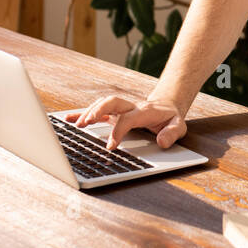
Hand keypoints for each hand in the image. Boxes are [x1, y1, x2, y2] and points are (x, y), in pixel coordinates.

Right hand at [65, 94, 186, 150]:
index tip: (110, 146)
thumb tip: (162, 142)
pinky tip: (69, 119)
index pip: (127, 118)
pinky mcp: (114, 112)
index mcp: (144, 111)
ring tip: (76, 125)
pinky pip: (97, 110)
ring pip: (102, 104)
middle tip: (86, 124)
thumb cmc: (170, 118)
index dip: (118, 131)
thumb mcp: (178, 126)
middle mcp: (130, 106)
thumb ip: (172, 133)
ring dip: (88, 112)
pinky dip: (83, 113)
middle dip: (98, 111)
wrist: (167, 106)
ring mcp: (121, 108)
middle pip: (112, 102)